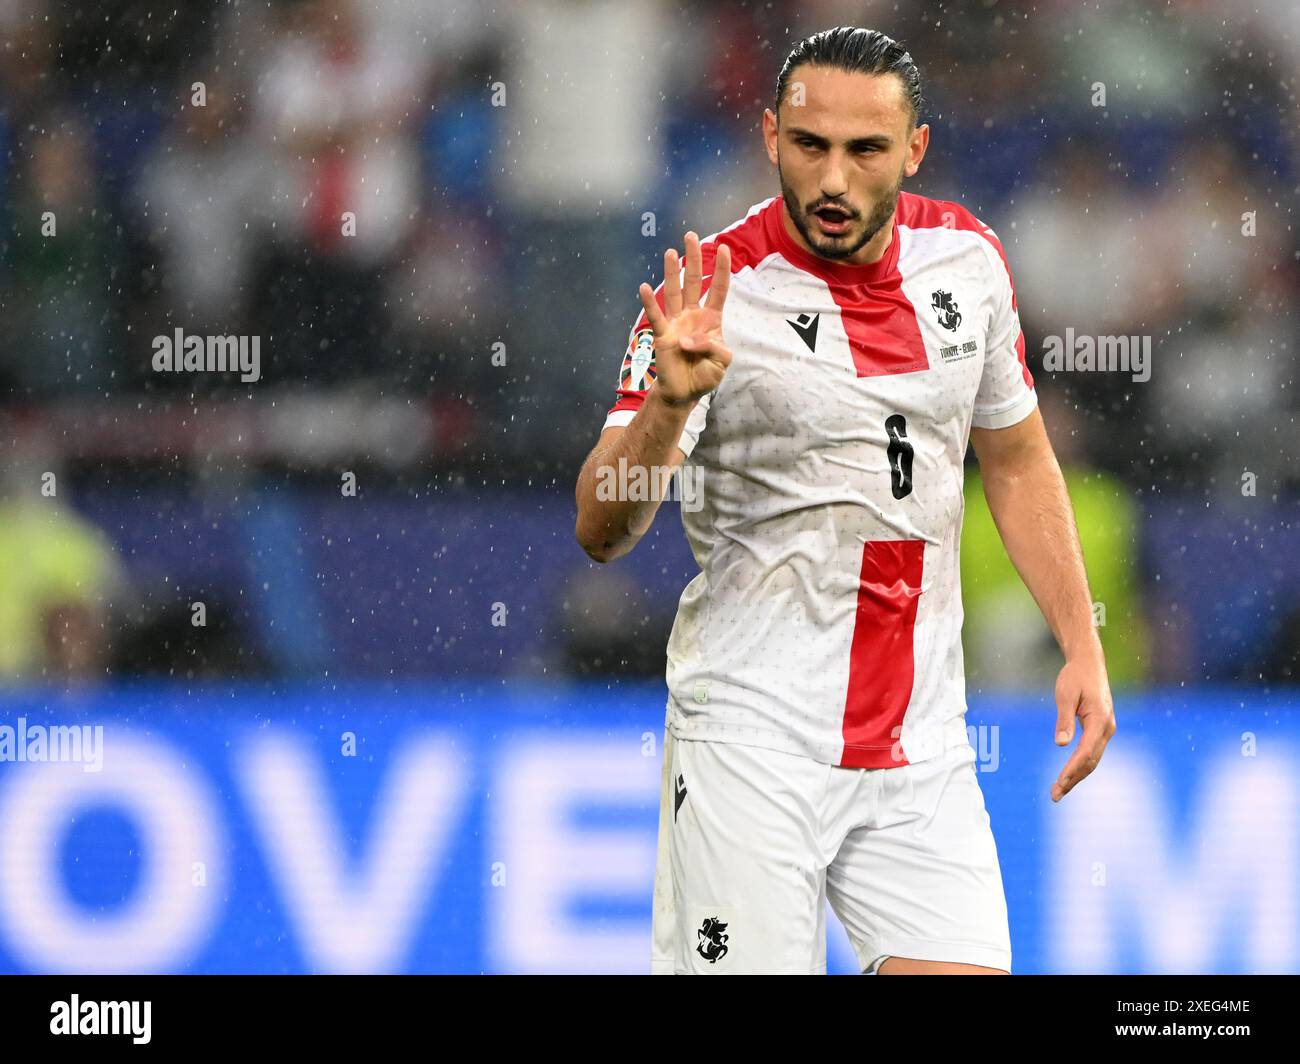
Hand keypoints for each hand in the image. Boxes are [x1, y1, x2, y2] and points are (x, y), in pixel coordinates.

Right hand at [638, 231, 732, 407]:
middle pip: (694, 282)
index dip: (721, 270)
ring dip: (671, 272)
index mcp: (711, 320)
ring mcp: (676, 323)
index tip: (724, 248)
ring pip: (674, 292)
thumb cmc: (705, 375)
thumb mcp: (722, 362)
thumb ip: (714, 348)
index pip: (718, 289)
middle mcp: (693, 315)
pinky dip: (650, 303)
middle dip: (693, 259)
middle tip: (690, 236)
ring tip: (669, 251)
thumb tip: (687, 339)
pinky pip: (656, 316)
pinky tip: (644, 287)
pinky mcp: (663, 335)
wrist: (685, 393)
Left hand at [1051, 654, 1115, 801]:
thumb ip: (1064, 720)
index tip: (1059, 782)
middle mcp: (1108, 728)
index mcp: (1100, 720)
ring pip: (1092, 760)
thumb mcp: (1064, 695)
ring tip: (1058, 791)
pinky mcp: (1101, 730)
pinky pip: (1091, 753)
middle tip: (1054, 796)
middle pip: (1090, 761)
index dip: (1072, 769)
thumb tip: (1061, 744)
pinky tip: (1068, 776)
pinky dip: (1080, 766)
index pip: (1085, 751)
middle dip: (1073, 780)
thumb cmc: (1075, 677)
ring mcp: (1106, 730)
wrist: (1088, 664)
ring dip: (1077, 777)